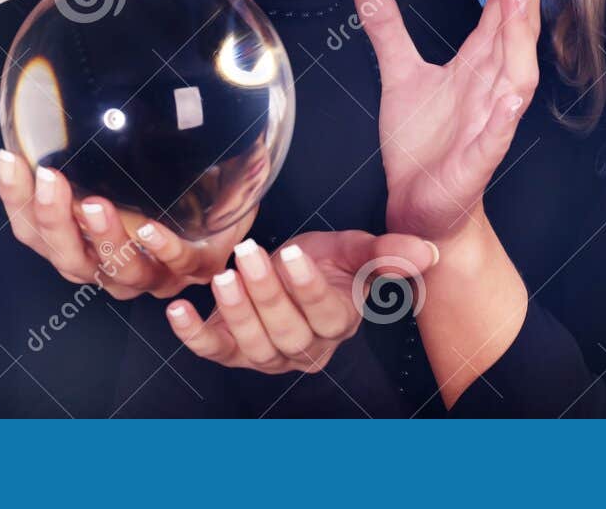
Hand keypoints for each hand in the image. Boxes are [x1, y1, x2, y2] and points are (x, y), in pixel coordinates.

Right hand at [0, 150, 254, 297]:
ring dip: (103, 238)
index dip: (17, 199)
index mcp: (85, 241)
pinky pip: (178, 263)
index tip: (10, 158)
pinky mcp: (197, 264)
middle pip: (69, 259)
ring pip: (119, 271)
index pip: (35, 229)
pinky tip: (149, 228)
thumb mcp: (122, 152)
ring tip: (94, 205)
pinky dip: (161, 248)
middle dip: (54, 221)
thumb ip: (88, 136)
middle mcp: (113, 264)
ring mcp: (155, 270)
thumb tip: (54, 81)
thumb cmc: (169, 177)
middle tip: (49, 180)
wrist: (231, 195)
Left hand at [166, 230, 438, 373]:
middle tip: (250, 255)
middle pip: (287, 331)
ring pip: (253, 344)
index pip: (326, 313)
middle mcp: (303, 349)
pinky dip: (192, 335)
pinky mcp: (230, 351)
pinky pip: (211, 350)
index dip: (309, 287)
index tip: (294, 255)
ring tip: (222, 278)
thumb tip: (426, 251)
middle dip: (266, 294)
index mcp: (337, 323)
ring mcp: (265, 355)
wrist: (288, 271)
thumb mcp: (352, 249)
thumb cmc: (324, 263)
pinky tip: (179, 310)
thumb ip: (386, 251)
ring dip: (236, 312)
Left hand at [356, 0, 540, 240]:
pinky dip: (505, 113)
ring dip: (520, 35)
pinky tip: (511, 94)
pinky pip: (498, 134)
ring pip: (517, 73)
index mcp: (478, 63)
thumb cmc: (421, 144)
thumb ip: (385, 24)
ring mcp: (490, 121)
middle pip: (513, 27)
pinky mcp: (479, 158)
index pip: (498, 6)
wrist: (417, 205)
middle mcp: (491, 85)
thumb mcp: (398, 71)